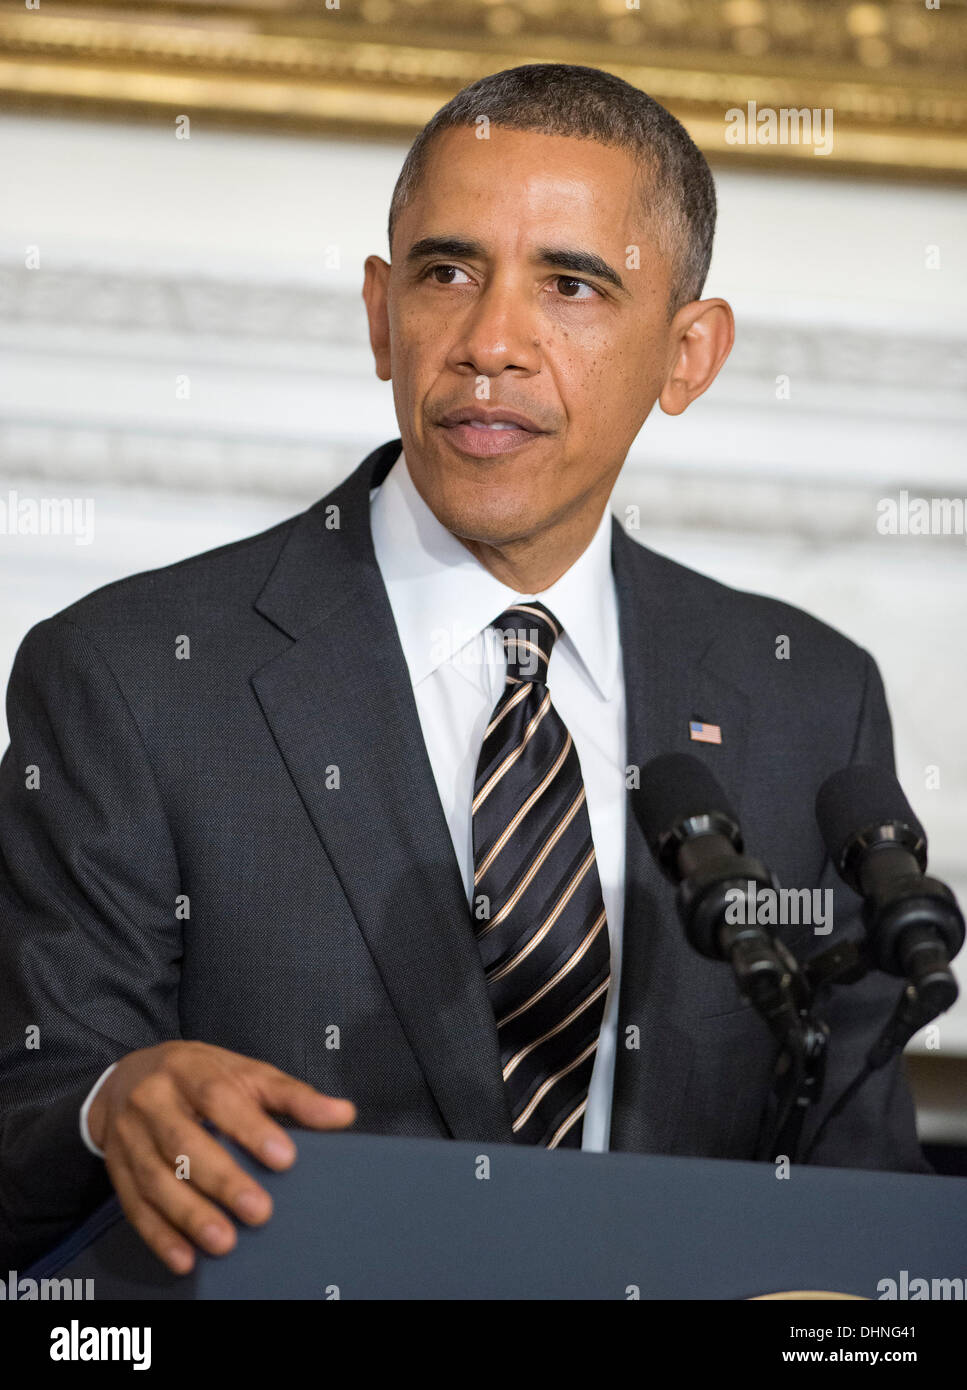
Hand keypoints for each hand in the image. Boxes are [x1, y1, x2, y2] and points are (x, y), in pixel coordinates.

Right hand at [88, 1040, 355, 1274]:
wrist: (127, 1078)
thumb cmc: (201, 1077)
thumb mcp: (244, 1072)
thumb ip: (292, 1096)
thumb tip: (344, 1114)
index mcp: (188, 1068)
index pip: (218, 1096)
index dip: (250, 1127)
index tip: (285, 1157)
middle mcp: (152, 1100)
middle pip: (183, 1141)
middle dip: (221, 1179)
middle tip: (260, 1211)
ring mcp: (129, 1137)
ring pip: (155, 1179)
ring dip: (189, 1215)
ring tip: (224, 1242)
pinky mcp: (117, 1170)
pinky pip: (134, 1206)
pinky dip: (160, 1236)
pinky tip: (185, 1259)